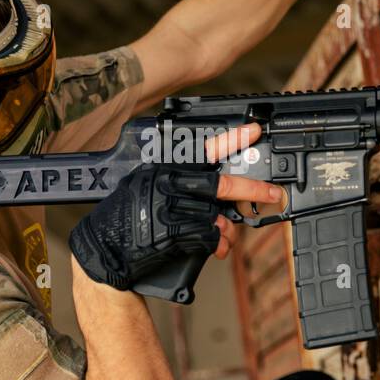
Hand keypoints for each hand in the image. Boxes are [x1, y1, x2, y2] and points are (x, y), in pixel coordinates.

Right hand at [69, 125, 282, 290]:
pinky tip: (216, 248)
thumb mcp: (146, 186)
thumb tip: (218, 191)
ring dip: (229, 230)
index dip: (232, 139)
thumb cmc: (126, 217)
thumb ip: (178, 183)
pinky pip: (209, 237)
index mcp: (164, 166)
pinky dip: (218, 245)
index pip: (204, 148)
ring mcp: (171, 208)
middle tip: (274, 194)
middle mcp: (169, 183)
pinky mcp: (173, 233)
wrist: (106, 249)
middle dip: (254, 190)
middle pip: (222, 185)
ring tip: (229, 237)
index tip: (255, 130)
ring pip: (219, 216)